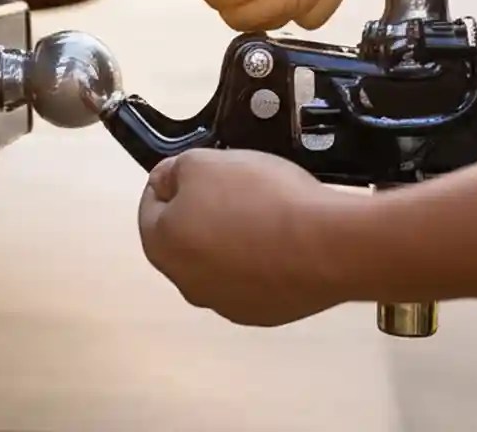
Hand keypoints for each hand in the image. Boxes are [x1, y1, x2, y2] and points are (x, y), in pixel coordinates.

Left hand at [138, 148, 362, 326]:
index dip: (171, 181)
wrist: (326, 245)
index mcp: (163, 246)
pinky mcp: (263, 315)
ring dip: (233, 240)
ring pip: (221, 262)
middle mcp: (186, 284)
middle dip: (203, 212)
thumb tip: (165, 182)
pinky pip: (254, 281)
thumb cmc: (259, 197)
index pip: (150, 207)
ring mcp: (226, 304)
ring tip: (266, 214)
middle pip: (185, 238)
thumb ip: (174, 171)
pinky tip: (285, 243)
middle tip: (236, 189)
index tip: (198, 169)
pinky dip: (262, 262)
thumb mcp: (204, 162)